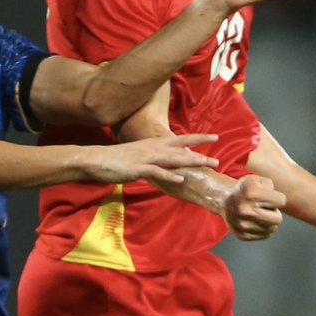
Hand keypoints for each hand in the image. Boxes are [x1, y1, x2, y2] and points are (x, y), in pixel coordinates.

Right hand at [80, 134, 217, 188]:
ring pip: (173, 159)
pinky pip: (156, 172)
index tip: (215, 137)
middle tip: (218, 158)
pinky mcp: (137, 168)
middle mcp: (153, 148)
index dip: (198, 138)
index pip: (181, 139)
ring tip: (206, 164)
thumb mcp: (140, 154)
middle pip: (181, 149)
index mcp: (154, 143)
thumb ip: (156, 157)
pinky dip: (169, 175)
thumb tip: (168, 161)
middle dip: (201, 152)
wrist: (97, 159)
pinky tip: (180, 178)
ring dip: (190, 162)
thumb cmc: (118, 158)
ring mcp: (146, 158)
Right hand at [223, 174, 283, 240]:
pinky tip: (256, 220)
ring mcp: (243, 225)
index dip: (277, 198)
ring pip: (272, 228)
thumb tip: (278, 203)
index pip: (282, 201)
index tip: (269, 197)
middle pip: (278, 219)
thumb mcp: (258, 180)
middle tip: (264, 207)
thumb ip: (271, 187)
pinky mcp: (242, 235)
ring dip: (269, 221)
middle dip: (274, 212)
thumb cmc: (245, 189)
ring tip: (259, 213)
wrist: (224, 200)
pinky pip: (265, 235)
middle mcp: (246, 211)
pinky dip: (263, 228)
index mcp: (251, 194)